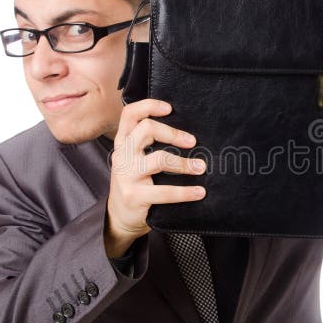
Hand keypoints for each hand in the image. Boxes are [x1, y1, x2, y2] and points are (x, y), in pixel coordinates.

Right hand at [104, 98, 206, 257]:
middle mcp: (122, 155)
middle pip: (146, 129)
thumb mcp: (135, 159)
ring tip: (201, 167)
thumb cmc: (136, 183)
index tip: (170, 108)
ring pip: (159, 159)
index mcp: (123, 143)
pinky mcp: (134, 195)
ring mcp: (126, 175)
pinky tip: (199, 192)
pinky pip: (165, 191)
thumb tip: (187, 133)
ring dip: (184, 163)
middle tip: (193, 142)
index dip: (148, 106)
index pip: (130, 115)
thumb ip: (148, 144)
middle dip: (173, 133)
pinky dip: (186, 192)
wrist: (120, 216)